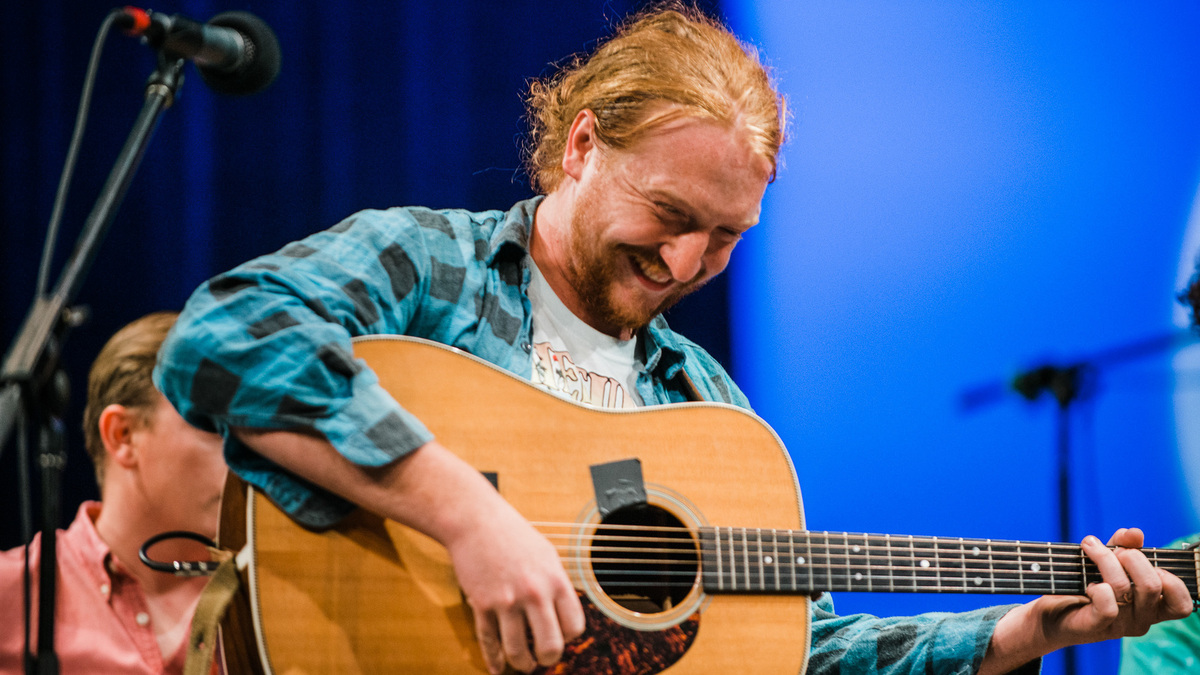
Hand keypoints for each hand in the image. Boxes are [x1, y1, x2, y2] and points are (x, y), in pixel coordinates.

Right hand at [446, 497, 585, 673]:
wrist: (476, 521)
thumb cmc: (514, 535)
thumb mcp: (547, 555)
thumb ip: (556, 584)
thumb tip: (564, 614)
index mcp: (556, 581)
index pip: (575, 626)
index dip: (569, 637)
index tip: (561, 635)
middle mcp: (534, 593)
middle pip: (550, 645)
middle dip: (548, 658)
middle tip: (543, 658)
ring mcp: (507, 601)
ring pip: (517, 650)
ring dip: (522, 664)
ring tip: (523, 664)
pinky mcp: (482, 604)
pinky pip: (489, 642)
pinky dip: (494, 660)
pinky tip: (497, 669)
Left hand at [983, 528, 1192, 674]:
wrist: (1051, 613)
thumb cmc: (1083, 586)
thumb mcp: (1107, 563)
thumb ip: (1124, 548)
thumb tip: (1134, 532)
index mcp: (1151, 607)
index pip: (1182, 604)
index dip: (1171, 580)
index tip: (1147, 562)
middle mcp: (1141, 619)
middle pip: (1152, 585)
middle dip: (1132, 557)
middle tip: (1113, 550)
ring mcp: (1120, 625)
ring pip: (1125, 588)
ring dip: (1105, 559)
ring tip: (1090, 548)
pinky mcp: (1097, 626)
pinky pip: (1107, 604)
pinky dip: (1097, 587)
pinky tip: (1086, 583)